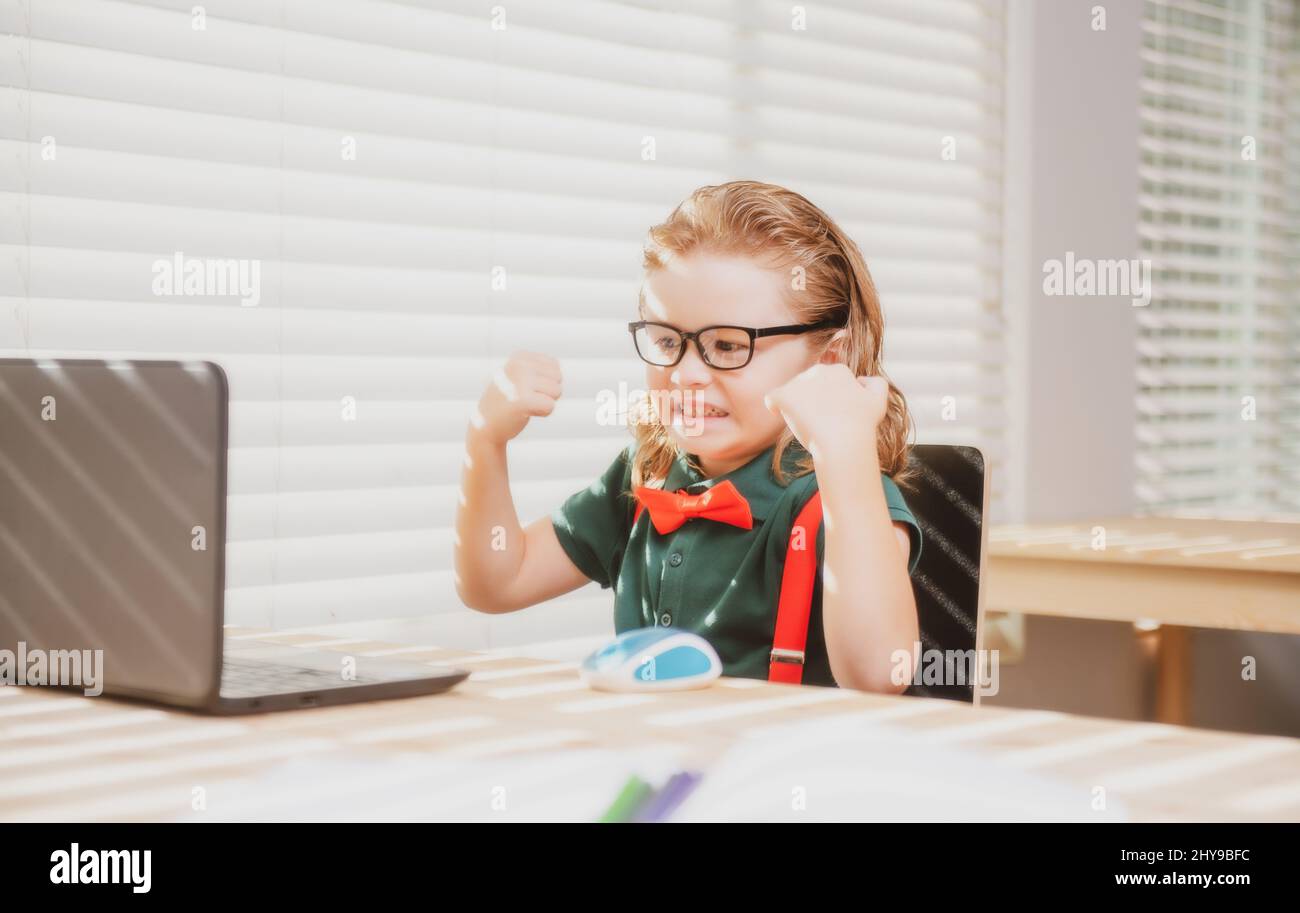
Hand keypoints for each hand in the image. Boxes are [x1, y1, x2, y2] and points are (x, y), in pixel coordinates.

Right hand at [473, 351, 562, 444]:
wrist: (485, 424)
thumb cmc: (507, 400)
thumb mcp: (518, 374)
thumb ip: (537, 366)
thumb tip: (557, 365)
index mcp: (519, 357)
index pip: (554, 365)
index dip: (545, 381)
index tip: (525, 388)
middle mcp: (519, 365)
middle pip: (557, 377)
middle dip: (547, 392)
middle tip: (526, 398)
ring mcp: (521, 382)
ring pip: (557, 391)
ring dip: (544, 402)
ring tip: (525, 404)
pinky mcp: (523, 400)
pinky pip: (550, 406)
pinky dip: (542, 413)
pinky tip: (526, 412)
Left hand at [763, 363, 888, 462]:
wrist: (844, 441)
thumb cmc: (862, 425)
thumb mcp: (879, 401)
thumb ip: (875, 384)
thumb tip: (861, 380)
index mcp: (839, 370)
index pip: (827, 381)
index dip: (828, 398)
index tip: (833, 414)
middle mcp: (818, 370)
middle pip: (808, 384)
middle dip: (811, 399)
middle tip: (820, 421)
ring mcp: (800, 382)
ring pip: (792, 392)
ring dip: (796, 405)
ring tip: (806, 423)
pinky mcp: (785, 395)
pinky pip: (773, 397)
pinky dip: (775, 406)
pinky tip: (778, 414)